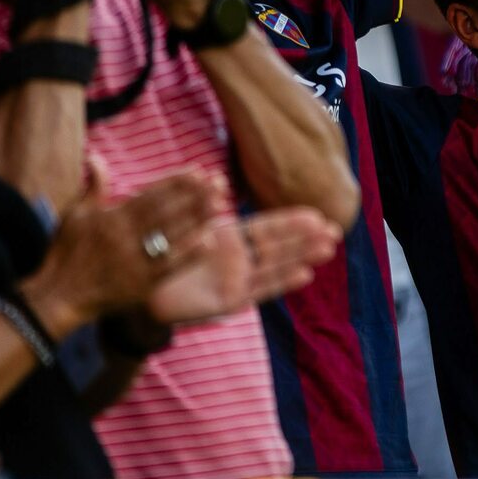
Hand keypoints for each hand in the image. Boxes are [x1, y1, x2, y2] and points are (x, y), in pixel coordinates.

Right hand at [23, 163, 220, 335]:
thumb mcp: (74, 216)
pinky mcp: (142, 286)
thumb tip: (97, 157)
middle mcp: (125, 238)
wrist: (58, 298)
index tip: (197, 171)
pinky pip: (171, 266)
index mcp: (111, 219)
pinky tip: (209, 239)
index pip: (150, 195)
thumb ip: (93, 187)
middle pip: (167, 212)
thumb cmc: (66, 254)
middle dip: (195, 195)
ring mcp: (135, 262)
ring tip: (221, 203)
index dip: (175, 182)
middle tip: (220, 182)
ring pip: (173, 236)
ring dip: (199, 219)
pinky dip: (190, 253)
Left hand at [147, 205, 341, 324]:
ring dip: (303, 256)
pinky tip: (305, 273)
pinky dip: (282, 281)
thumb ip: (202, 208)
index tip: (316, 214)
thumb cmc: (161, 256)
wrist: (141, 290)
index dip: (291, 221)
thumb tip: (216, 177)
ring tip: (329, 247)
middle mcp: (238, 258)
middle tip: (336, 229)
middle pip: (279, 246)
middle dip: (306, 237)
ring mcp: (237, 280)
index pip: (266, 227)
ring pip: (277, 265)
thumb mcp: (184, 226)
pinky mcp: (230, 301)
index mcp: (228, 238)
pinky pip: (260, 289)